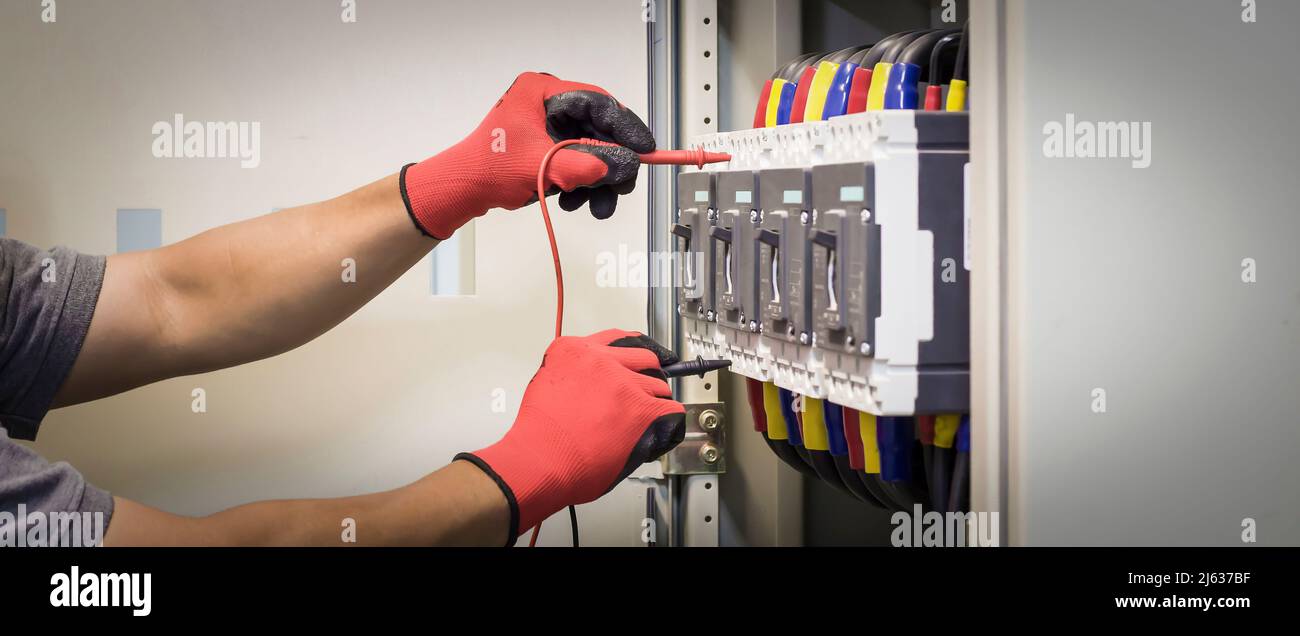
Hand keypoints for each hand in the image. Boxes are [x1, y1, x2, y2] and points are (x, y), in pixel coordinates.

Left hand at [401, 72, 654, 239]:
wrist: (464, 189)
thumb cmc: (488, 167)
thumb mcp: (542, 166)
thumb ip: (584, 166)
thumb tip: (623, 166)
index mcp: (542, 92)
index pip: (596, 102)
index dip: (625, 126)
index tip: (644, 148)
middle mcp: (548, 104)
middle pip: (598, 128)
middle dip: (610, 162)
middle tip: (623, 185)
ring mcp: (549, 126)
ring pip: (592, 149)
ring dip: (598, 180)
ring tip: (595, 206)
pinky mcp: (549, 146)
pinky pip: (579, 161)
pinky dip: (584, 184)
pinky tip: (575, 202)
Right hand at [456, 330, 685, 541]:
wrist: (540, 459)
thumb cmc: (538, 435)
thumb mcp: (545, 385)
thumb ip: (573, 377)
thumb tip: (590, 386)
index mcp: (573, 351)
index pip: (614, 339)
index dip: (631, 350)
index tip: (638, 357)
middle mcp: (600, 361)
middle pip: (644, 358)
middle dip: (647, 374)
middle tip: (645, 390)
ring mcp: (623, 384)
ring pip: (658, 385)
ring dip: (654, 401)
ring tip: (643, 419)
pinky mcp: (640, 409)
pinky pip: (670, 409)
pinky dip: (669, 419)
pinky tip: (661, 428)